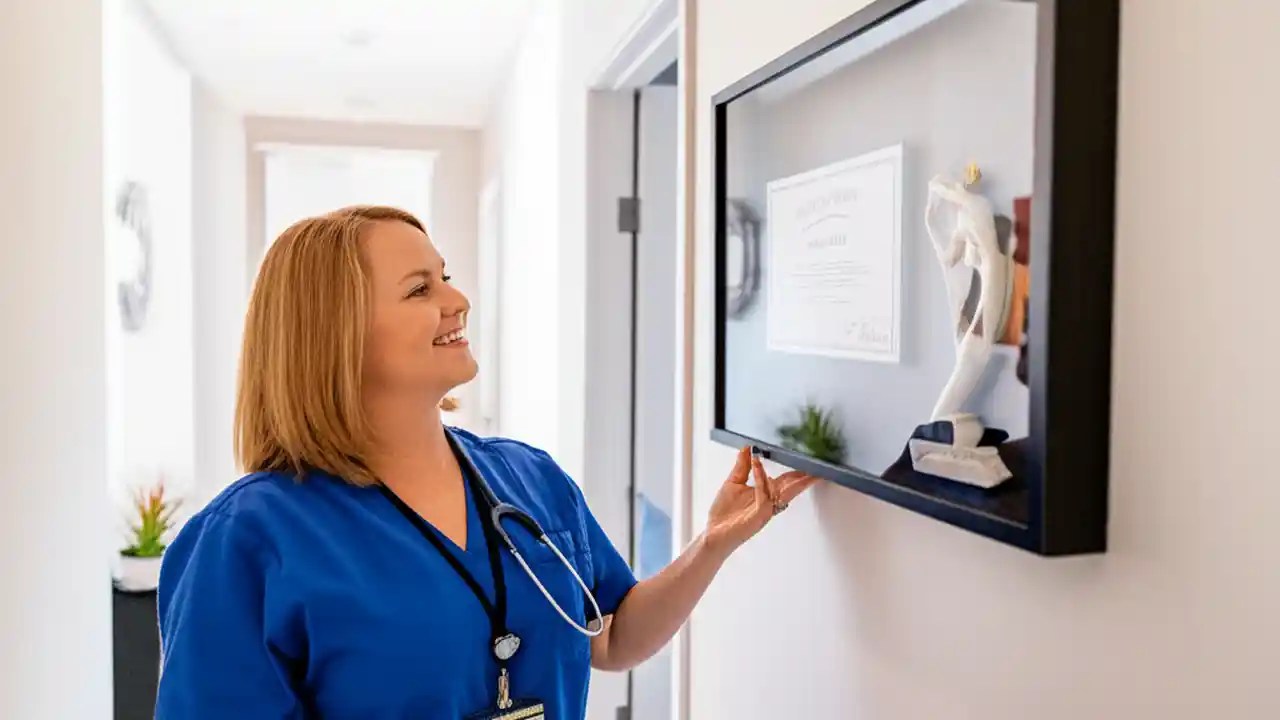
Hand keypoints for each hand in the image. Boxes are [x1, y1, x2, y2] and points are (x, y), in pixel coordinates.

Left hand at [704, 446, 818, 556]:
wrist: (713, 534)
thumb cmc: (723, 514)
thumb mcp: (733, 483)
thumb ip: (742, 466)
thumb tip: (747, 448)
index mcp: (764, 495)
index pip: (784, 482)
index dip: (795, 473)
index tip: (805, 462)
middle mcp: (768, 503)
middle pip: (790, 488)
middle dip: (803, 478)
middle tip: (816, 468)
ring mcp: (764, 510)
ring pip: (783, 492)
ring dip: (793, 480)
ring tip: (803, 470)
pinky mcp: (757, 515)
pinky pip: (762, 494)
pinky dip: (761, 479)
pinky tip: (759, 466)